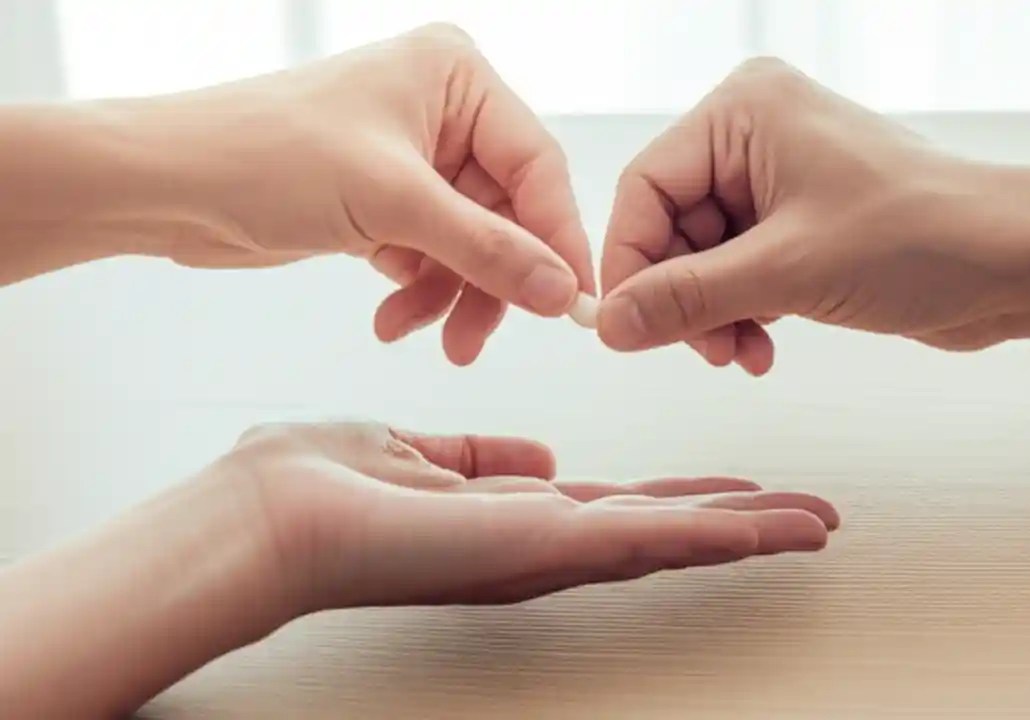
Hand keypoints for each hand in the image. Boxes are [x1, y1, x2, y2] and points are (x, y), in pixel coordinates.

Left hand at [0, 421, 835, 716]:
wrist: (266, 520)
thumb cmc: (315, 485)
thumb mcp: (414, 450)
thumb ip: (477, 453)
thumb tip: (534, 457)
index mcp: (513, 512)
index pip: (621, 503)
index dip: (686, 497)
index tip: (739, 490)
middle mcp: (540, 540)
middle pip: (662, 527)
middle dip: (739, 521)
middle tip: (807, 516)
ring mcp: (545, 550)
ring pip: (670, 540)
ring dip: (746, 531)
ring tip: (812, 522)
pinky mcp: (539, 548)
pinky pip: (643, 539)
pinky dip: (711, 534)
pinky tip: (763, 528)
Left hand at [132, 24, 592, 363]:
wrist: (169, 184)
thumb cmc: (262, 154)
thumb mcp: (393, 203)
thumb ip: (488, 249)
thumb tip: (559, 291)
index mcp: (456, 77)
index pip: (537, 164)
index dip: (556, 238)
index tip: (570, 301)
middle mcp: (443, 112)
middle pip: (507, 213)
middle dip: (492, 279)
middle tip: (484, 336)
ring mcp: (415, 160)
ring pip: (472, 244)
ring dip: (453, 295)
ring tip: (426, 335)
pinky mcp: (387, 202)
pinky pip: (434, 257)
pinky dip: (421, 292)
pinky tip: (393, 317)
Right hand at [598, 58, 1029, 373]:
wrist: (1018, 262)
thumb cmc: (924, 236)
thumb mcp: (787, 271)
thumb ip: (686, 298)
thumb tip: (610, 326)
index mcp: (744, 111)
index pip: (646, 187)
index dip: (631, 262)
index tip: (626, 327)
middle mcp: (755, 136)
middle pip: (671, 227)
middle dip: (683, 297)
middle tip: (704, 349)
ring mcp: (780, 181)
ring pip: (703, 258)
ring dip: (713, 314)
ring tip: (740, 352)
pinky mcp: (802, 223)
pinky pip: (740, 271)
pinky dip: (742, 313)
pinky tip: (762, 346)